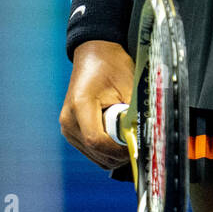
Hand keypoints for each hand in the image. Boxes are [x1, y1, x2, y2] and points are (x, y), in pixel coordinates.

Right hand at [59, 39, 133, 168]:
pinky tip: (119, 138)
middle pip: (96, 152)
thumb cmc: (111, 65)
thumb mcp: (127, 87)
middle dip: (119, 152)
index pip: (96, 141)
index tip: (136, 144)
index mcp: (80, 106)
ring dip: (114, 153)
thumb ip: (133, 115)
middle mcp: (69, 120)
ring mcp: (68, 128)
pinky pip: (91, 151)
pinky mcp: (72, 132)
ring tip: (128, 137)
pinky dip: (107, 150)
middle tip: (138, 142)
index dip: (118, 148)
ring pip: (94, 156)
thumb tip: (144, 138)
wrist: (95, 54)